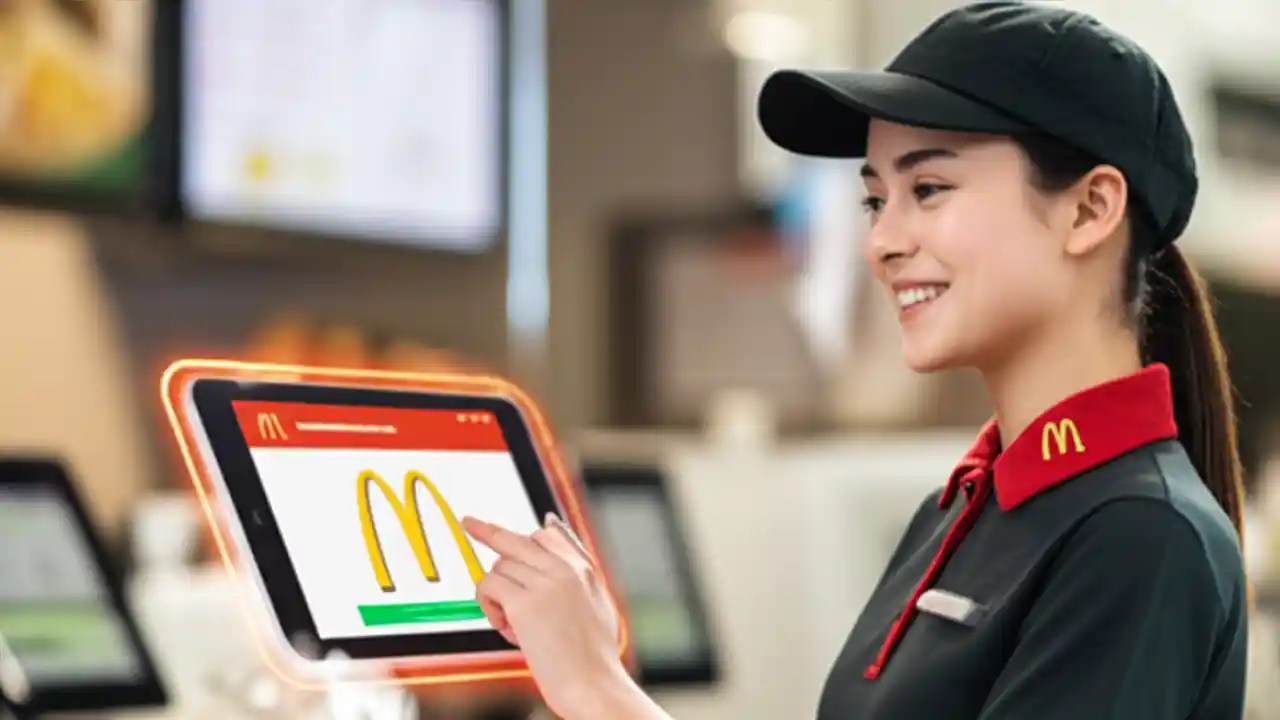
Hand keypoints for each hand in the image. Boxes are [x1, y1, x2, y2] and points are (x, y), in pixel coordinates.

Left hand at [461, 514, 635, 718]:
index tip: (504, 528)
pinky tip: (503, 625)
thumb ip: (578, 579)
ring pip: (498, 567)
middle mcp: (565, 570)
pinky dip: (487, 605)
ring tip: (510, 622)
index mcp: (584, 569)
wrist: (594, 684)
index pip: (547, 536)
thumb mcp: (598, 605)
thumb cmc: (594, 655)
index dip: (520, 535)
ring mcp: (545, 583)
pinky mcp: (524, 603)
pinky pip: (488, 586)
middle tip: (468, 523)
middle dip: (487, 531)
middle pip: (515, 540)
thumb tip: (557, 558)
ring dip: (495, 593)